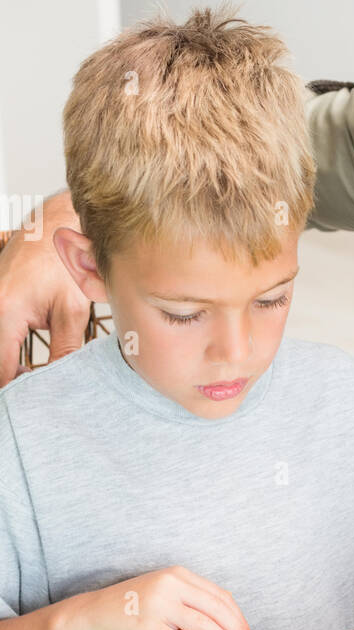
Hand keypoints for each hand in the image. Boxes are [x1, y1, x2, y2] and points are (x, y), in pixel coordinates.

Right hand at [0, 191, 89, 386]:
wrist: (52, 226)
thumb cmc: (63, 263)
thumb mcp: (71, 310)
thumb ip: (65, 349)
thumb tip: (62, 381)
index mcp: (6, 311)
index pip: (1, 368)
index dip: (15, 390)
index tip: (30, 403)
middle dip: (9, 379)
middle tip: (32, 393)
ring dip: (7, 363)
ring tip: (27, 376)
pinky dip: (5, 348)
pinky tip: (18, 360)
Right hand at [62, 565, 256, 629]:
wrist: (91, 615)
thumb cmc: (130, 608)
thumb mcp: (163, 596)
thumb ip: (190, 608)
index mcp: (179, 576)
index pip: (220, 596)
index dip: (238, 618)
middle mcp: (172, 586)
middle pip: (217, 610)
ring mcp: (160, 606)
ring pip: (205, 627)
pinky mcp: (148, 628)